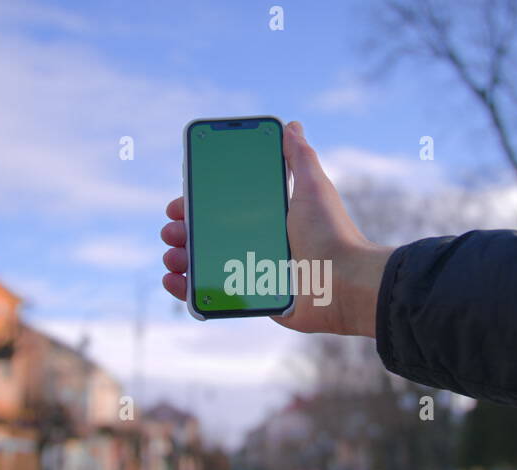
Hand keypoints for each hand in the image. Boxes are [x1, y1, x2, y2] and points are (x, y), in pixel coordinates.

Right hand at [161, 120, 391, 336]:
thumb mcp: (313, 187)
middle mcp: (260, 243)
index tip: (179, 202)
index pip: (225, 207)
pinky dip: (187, 288)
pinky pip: (213, 294)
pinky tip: (174, 280)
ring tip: (173, 254)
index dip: (199, 203)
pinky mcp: (253, 298)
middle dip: (183, 230)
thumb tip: (292, 125)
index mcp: (271, 217)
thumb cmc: (331, 234)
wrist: (343, 284)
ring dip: (181, 257)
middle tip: (172, 229)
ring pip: (205, 263)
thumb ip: (300, 156)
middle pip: (209, 234)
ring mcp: (254, 272)